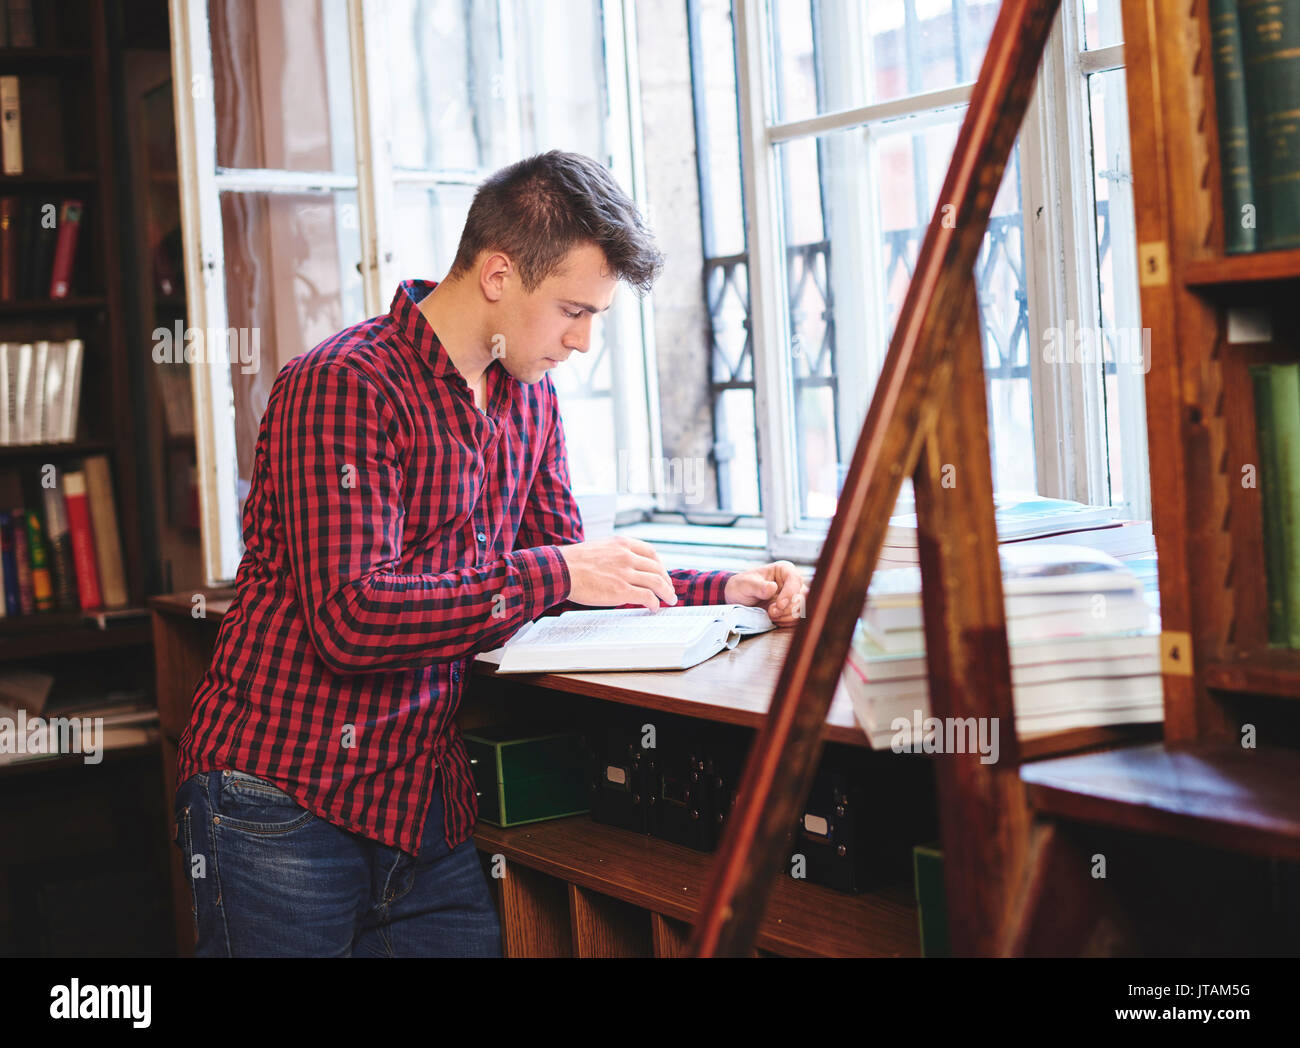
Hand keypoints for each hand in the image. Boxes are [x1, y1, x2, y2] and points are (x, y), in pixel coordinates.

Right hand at [558, 536, 677, 610]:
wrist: (561, 569)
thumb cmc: (573, 562)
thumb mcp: (598, 548)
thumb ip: (613, 554)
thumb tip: (621, 567)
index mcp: (621, 544)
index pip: (650, 551)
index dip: (659, 564)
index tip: (661, 572)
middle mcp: (627, 556)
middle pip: (657, 567)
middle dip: (667, 580)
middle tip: (669, 590)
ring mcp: (626, 573)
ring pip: (657, 582)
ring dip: (667, 592)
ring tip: (669, 600)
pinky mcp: (622, 590)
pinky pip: (647, 596)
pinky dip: (654, 602)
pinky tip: (654, 608)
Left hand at [724, 561, 807, 626]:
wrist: (738, 599)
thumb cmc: (742, 586)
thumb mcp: (745, 584)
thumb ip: (758, 586)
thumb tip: (772, 588)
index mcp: (783, 570)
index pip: (795, 579)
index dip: (790, 593)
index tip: (779, 604)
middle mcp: (792, 582)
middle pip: (802, 597)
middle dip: (787, 608)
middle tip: (771, 611)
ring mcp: (794, 596)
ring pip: (802, 609)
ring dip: (786, 616)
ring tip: (770, 614)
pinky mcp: (792, 609)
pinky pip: (797, 618)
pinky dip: (786, 621)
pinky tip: (774, 618)